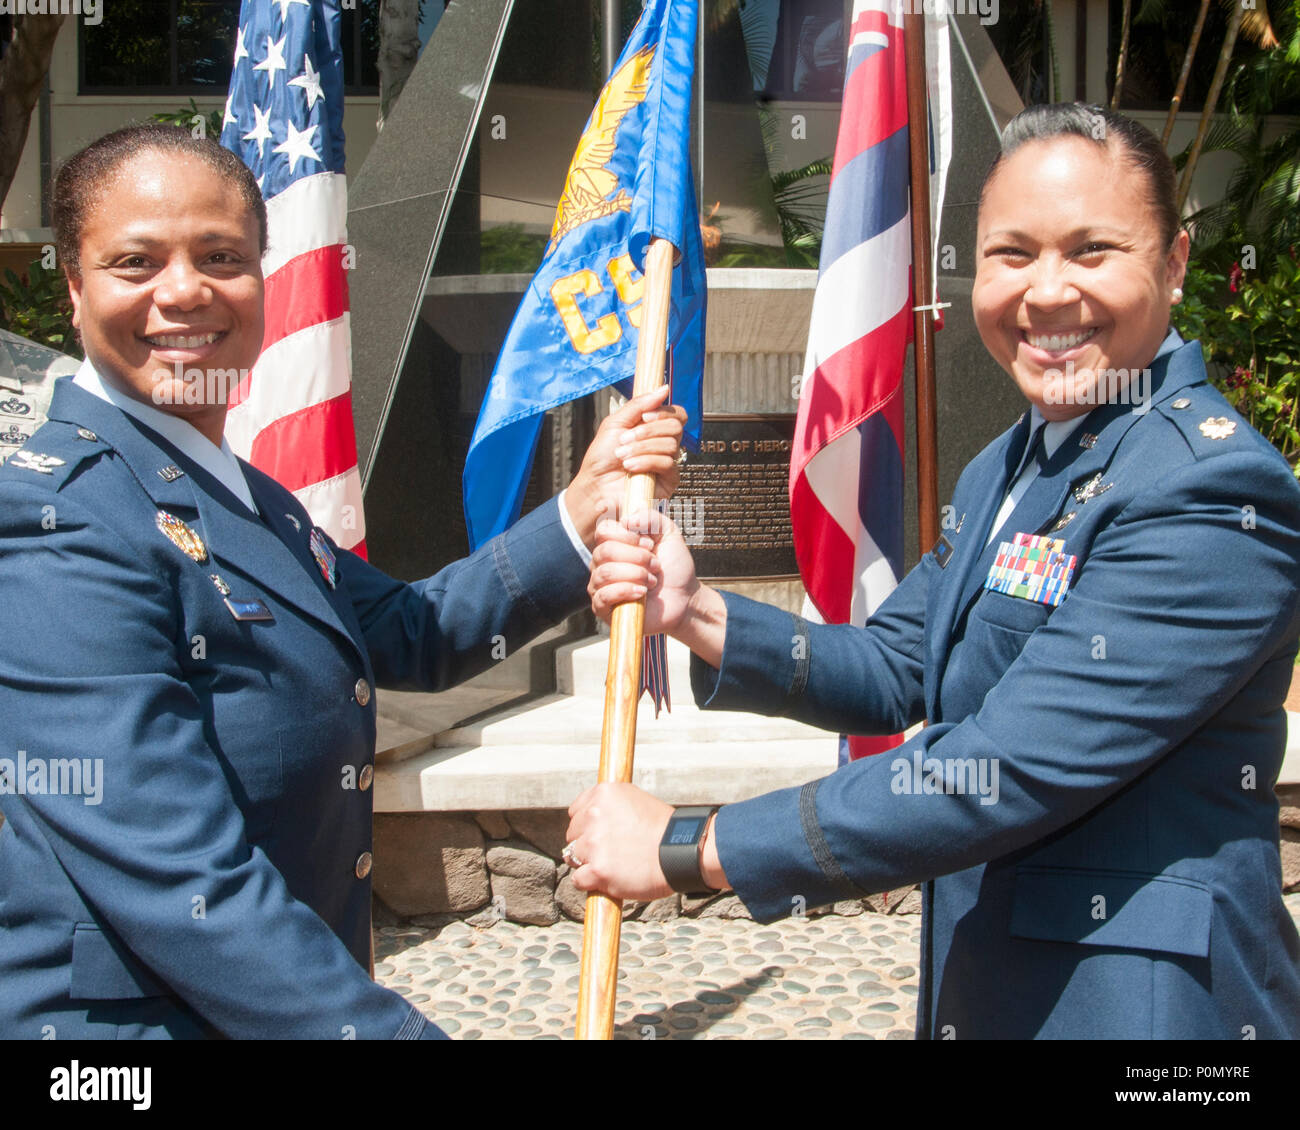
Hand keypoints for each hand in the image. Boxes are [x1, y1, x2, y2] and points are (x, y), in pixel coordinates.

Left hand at [565, 386, 687, 549]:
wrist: (595, 486)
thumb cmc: (602, 458)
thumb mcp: (616, 423)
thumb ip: (639, 404)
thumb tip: (664, 388)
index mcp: (654, 428)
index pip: (676, 414)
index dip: (664, 412)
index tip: (644, 416)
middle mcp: (664, 444)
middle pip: (676, 427)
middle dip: (648, 431)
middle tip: (625, 439)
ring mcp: (668, 463)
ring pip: (671, 445)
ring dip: (641, 447)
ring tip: (622, 456)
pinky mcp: (668, 481)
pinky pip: (668, 464)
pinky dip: (646, 461)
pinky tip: (630, 467)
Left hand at [566, 783, 674, 901]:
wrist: (681, 852)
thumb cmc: (664, 830)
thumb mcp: (636, 800)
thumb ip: (610, 805)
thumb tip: (591, 813)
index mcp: (603, 793)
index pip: (576, 811)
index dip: (587, 825)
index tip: (601, 832)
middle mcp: (594, 814)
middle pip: (572, 834)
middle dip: (586, 844)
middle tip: (611, 850)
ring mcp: (594, 843)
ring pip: (573, 857)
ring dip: (588, 863)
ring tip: (613, 864)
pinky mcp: (597, 870)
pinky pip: (578, 879)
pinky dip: (590, 882)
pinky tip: (608, 878)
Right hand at [589, 511, 728, 665]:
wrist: (684, 598)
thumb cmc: (674, 567)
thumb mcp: (669, 534)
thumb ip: (651, 518)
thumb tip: (627, 519)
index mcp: (614, 544)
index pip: (604, 531)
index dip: (627, 535)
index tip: (649, 544)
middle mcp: (602, 563)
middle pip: (605, 551)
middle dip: (637, 557)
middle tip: (656, 565)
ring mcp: (600, 586)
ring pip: (605, 572)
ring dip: (635, 574)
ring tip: (652, 581)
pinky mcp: (603, 608)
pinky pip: (603, 596)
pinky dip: (625, 591)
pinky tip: (641, 592)